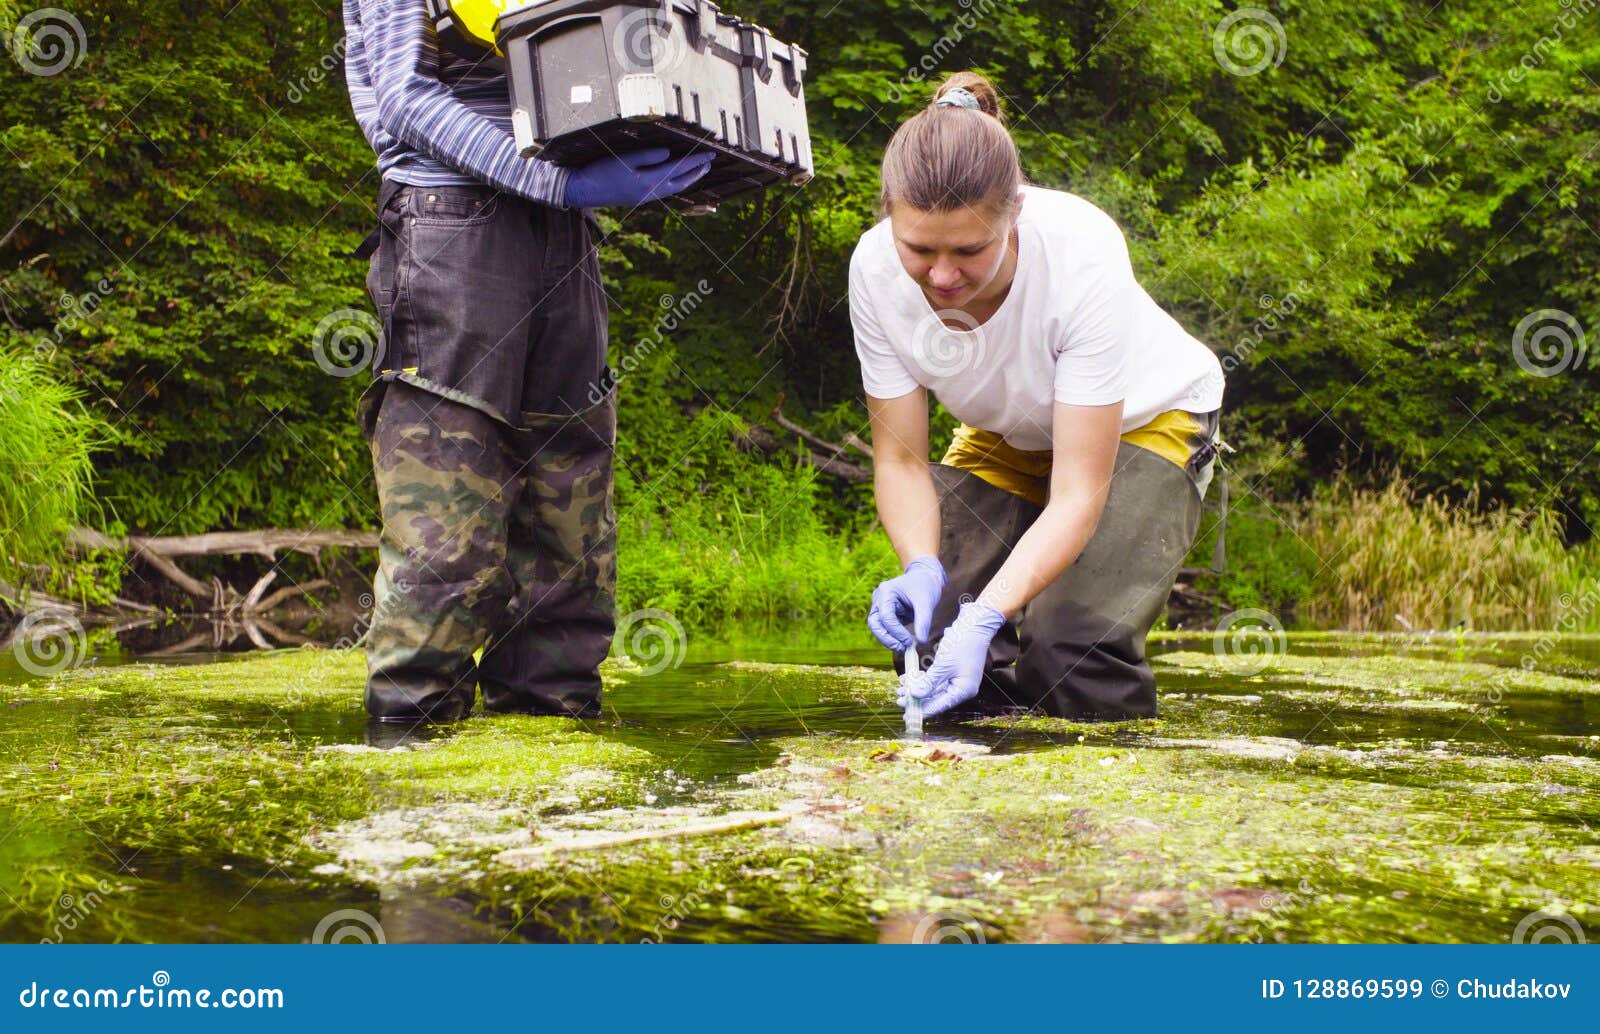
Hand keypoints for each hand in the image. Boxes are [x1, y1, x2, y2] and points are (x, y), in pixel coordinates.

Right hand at [562, 147, 713, 208]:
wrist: (585, 191)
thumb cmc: (601, 171)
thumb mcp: (624, 159)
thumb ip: (648, 156)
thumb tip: (668, 154)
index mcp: (648, 182)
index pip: (679, 168)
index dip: (696, 160)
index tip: (710, 153)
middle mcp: (651, 192)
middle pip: (682, 182)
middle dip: (698, 171)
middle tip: (710, 161)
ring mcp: (646, 197)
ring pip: (675, 188)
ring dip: (689, 178)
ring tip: (700, 170)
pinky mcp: (640, 198)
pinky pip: (666, 190)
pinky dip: (677, 183)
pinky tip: (678, 178)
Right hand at [867, 556, 945, 651]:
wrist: (926, 576)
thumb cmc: (925, 585)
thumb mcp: (926, 602)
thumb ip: (923, 622)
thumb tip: (921, 642)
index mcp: (886, 592)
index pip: (885, 616)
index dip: (896, 631)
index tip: (909, 641)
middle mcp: (879, 599)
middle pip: (875, 624)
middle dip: (887, 638)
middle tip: (902, 648)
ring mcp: (881, 607)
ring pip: (878, 628)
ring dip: (889, 640)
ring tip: (904, 647)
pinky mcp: (887, 614)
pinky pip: (886, 628)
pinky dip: (894, 637)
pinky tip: (905, 642)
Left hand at [899, 601, 1005, 716]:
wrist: (973, 625)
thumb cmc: (962, 645)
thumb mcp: (942, 666)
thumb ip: (928, 683)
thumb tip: (914, 696)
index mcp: (963, 691)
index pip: (939, 706)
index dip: (922, 711)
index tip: (906, 715)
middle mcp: (961, 688)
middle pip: (936, 699)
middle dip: (917, 699)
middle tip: (899, 700)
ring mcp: (958, 679)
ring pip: (934, 689)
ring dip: (918, 689)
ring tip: (901, 689)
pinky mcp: (953, 670)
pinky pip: (936, 680)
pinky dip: (924, 680)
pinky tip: (910, 679)